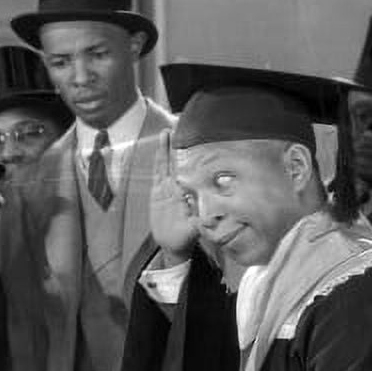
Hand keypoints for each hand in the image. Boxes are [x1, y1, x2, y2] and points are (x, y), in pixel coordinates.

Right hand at [148, 132, 196, 256]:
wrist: (173, 245)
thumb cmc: (189, 236)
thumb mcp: (200, 227)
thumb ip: (205, 219)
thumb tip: (213, 212)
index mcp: (193, 192)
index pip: (197, 169)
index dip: (199, 154)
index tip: (203, 139)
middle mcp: (181, 187)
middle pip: (181, 161)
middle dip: (182, 144)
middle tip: (183, 125)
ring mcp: (169, 188)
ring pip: (168, 163)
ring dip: (168, 147)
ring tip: (168, 131)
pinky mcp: (158, 191)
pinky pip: (158, 172)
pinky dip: (159, 158)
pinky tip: (160, 145)